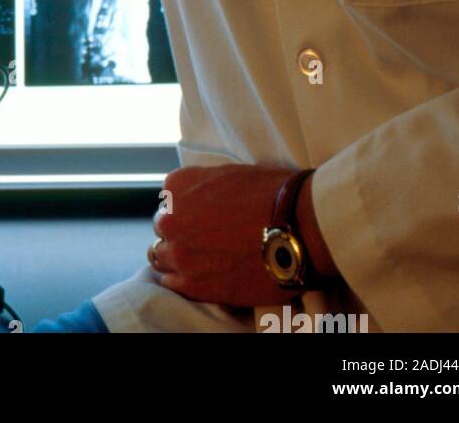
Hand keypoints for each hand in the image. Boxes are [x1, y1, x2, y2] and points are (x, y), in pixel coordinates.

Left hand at [150, 165, 336, 306]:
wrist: (296, 228)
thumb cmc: (271, 194)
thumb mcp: (229, 173)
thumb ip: (203, 187)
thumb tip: (202, 198)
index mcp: (177, 185)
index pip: (168, 202)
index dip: (186, 212)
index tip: (202, 219)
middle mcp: (170, 218)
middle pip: (164, 229)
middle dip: (181, 234)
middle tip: (206, 241)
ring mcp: (179, 253)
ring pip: (161, 256)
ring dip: (179, 258)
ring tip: (204, 261)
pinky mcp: (193, 285)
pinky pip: (172, 283)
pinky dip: (183, 281)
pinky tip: (203, 277)